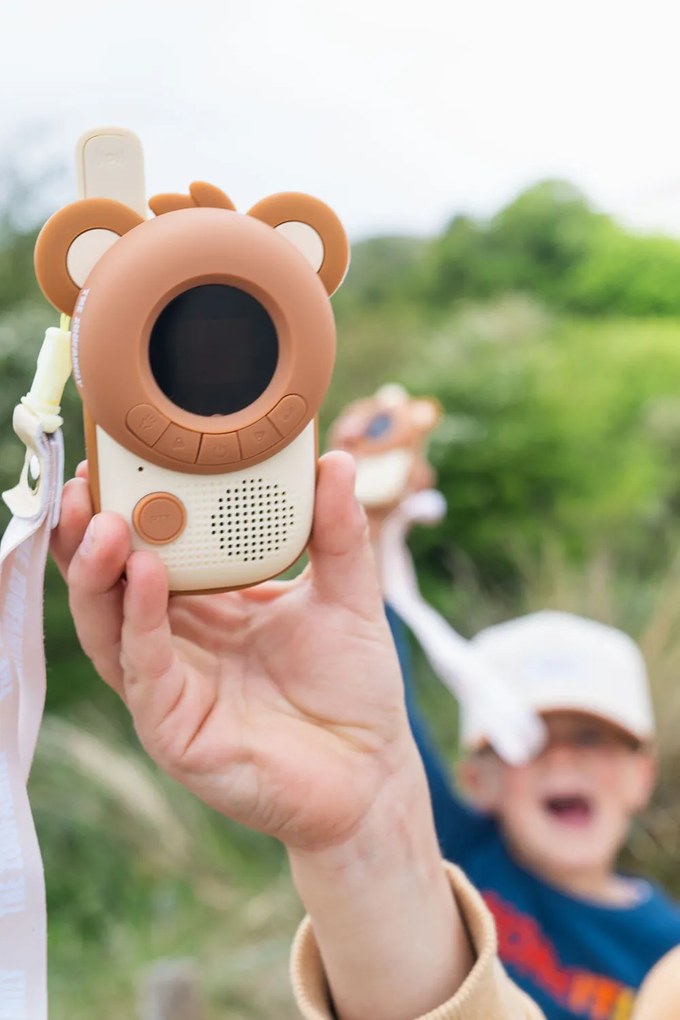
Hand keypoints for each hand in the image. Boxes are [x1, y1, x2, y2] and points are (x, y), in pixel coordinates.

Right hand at [51, 452, 418, 852]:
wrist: (372, 768)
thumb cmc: (353, 685)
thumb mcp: (347, 595)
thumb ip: (337, 532)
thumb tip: (332, 460)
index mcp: (209, 607)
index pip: (150, 549)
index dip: (127, 508)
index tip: (116, 459)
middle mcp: (176, 643)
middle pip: (111, 585)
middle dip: (89, 535)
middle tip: (88, 485)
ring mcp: (169, 687)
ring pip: (108, 627)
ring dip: (99, 575)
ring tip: (106, 523)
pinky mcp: (174, 729)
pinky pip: (145, 670)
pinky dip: (140, 622)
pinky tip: (146, 577)